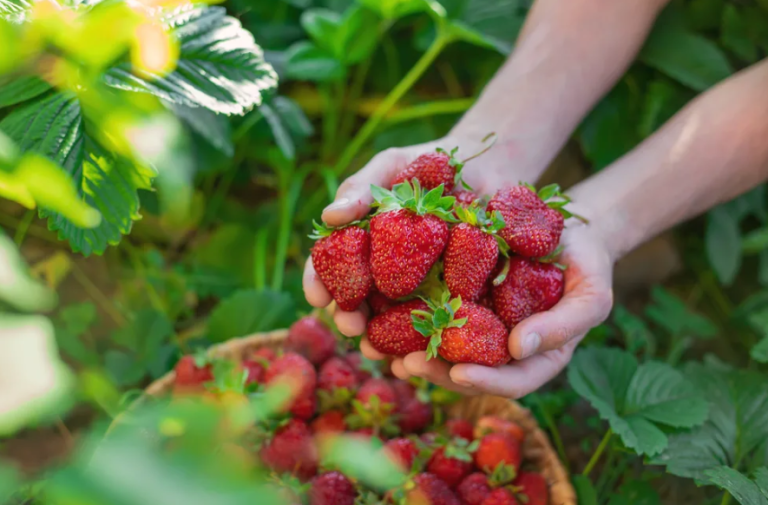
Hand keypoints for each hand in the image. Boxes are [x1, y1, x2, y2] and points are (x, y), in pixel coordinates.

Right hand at [303, 133, 527, 338]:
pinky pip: (440, 323)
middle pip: (358, 303)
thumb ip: (359, 189)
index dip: (319, 283)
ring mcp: (419, 289)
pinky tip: (425, 351)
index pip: (330, 268)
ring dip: (382, 341)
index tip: (316, 297)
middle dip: (349, 318)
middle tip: (349, 327)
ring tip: (378, 351)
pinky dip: (430, 340)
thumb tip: (327, 217)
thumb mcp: (390, 167)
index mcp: (362, 245)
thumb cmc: (429, 164)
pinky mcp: (455, 297)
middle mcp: (384, 273)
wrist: (488, 169)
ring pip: (393, 323)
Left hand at [390, 218, 614, 396]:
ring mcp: (477, 324)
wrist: (568, 228)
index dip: (485, 382)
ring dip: (408, 351)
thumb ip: (563, 325)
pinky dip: (402, 317)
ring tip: (380, 346)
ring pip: (440, 348)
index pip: (510, 382)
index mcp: (533, 357)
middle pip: (466, 371)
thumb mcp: (592, 293)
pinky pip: (429, 313)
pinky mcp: (456, 298)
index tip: (458, 373)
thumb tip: (517, 349)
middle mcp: (500, 348)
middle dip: (435, 372)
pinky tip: (378, 310)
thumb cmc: (587, 262)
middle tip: (406, 363)